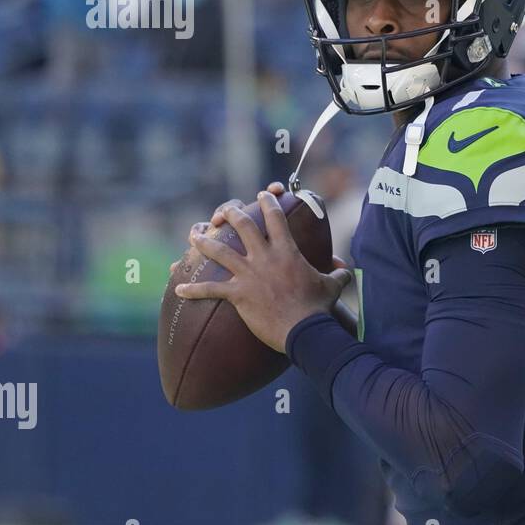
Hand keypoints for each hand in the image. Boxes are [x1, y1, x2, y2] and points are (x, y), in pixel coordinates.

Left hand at [174, 189, 354, 353]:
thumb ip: (338, 275)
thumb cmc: (318, 308)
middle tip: (224, 210)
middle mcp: (265, 257)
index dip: (268, 202)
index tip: (263, 194)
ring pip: (219, 251)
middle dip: (231, 213)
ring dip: (203, 242)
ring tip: (193, 234)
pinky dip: (193, 289)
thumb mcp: (333, 287)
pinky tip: (178, 287)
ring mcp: (249, 275)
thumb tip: (346, 271)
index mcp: (287, 251)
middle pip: (243, 226)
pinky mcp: (238, 294)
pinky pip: (210, 289)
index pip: (276, 218)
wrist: (305, 329)